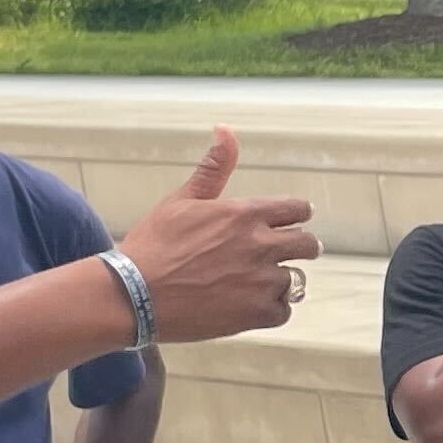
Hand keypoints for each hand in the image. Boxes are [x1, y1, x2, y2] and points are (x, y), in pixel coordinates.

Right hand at [118, 128, 318, 343]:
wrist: (134, 295)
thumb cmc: (154, 245)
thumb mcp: (182, 199)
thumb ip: (213, 168)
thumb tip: (226, 129)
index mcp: (246, 213)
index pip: (297, 209)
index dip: (297, 215)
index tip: (294, 222)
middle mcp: (261, 244)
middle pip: (307, 244)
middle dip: (301, 247)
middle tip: (290, 254)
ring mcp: (261, 281)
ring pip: (294, 280)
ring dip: (280, 281)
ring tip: (257, 284)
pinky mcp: (255, 313)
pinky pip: (284, 311)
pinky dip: (272, 309)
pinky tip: (251, 305)